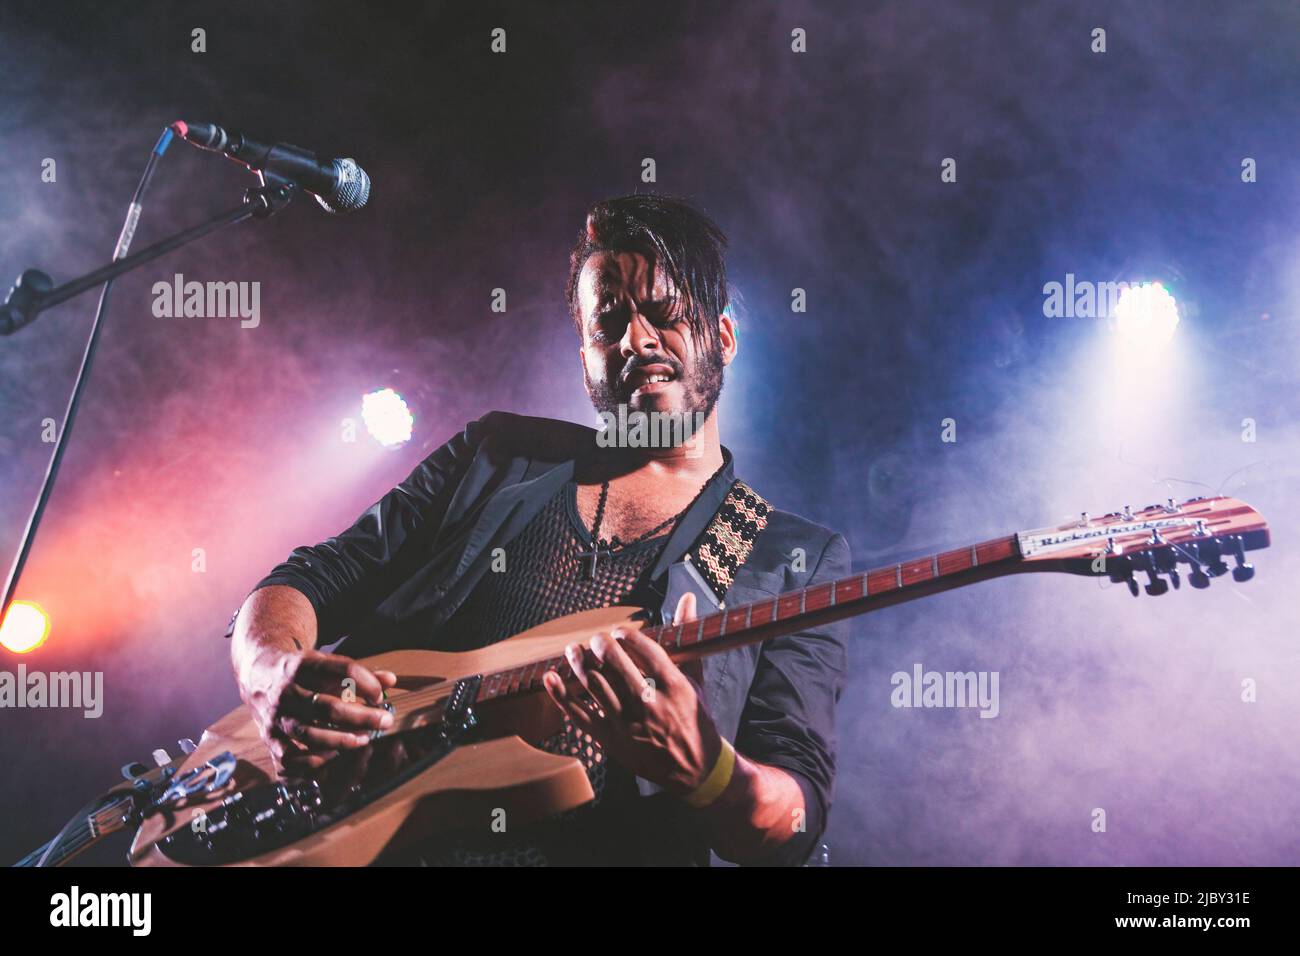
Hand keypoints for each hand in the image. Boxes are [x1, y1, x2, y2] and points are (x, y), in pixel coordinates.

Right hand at [241, 648, 396, 774]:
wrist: (258, 674)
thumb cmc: (304, 673)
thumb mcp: (326, 665)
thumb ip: (360, 674)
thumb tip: (391, 679)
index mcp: (304, 665)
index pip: (341, 669)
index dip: (366, 682)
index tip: (380, 695)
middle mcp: (288, 690)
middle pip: (327, 707)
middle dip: (361, 717)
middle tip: (384, 721)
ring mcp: (277, 715)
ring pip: (309, 733)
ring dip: (340, 740)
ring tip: (363, 739)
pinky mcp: (269, 736)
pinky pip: (289, 757)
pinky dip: (311, 762)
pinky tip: (333, 758)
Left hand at [541, 592, 721, 794]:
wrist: (695, 769)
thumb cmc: (695, 719)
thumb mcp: (696, 679)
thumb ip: (686, 638)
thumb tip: (688, 599)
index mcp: (674, 687)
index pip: (647, 651)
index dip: (629, 636)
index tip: (620, 631)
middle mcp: (649, 705)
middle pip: (616, 665)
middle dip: (601, 645)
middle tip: (598, 639)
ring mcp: (627, 724)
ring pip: (595, 686)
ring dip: (579, 662)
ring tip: (574, 650)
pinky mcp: (610, 740)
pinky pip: (579, 715)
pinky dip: (561, 696)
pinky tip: (550, 678)